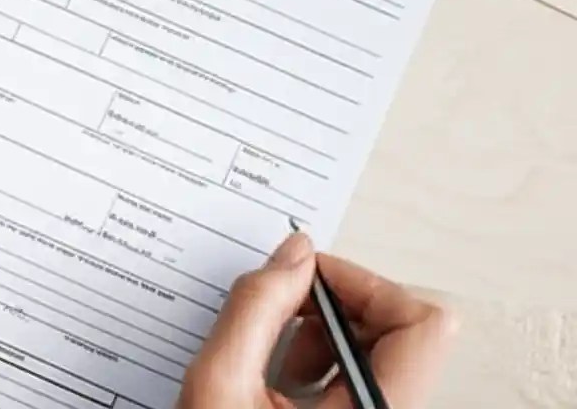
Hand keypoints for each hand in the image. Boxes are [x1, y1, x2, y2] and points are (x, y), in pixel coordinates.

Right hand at [178, 233, 456, 408]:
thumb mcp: (219, 386)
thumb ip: (254, 310)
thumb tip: (292, 255)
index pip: (423, 323)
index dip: (362, 284)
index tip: (307, 278)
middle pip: (408, 331)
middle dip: (337, 309)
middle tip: (281, 312)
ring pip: (389, 354)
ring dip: (329, 337)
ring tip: (277, 357)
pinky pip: (368, 379)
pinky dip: (326, 364)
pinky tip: (282, 380)